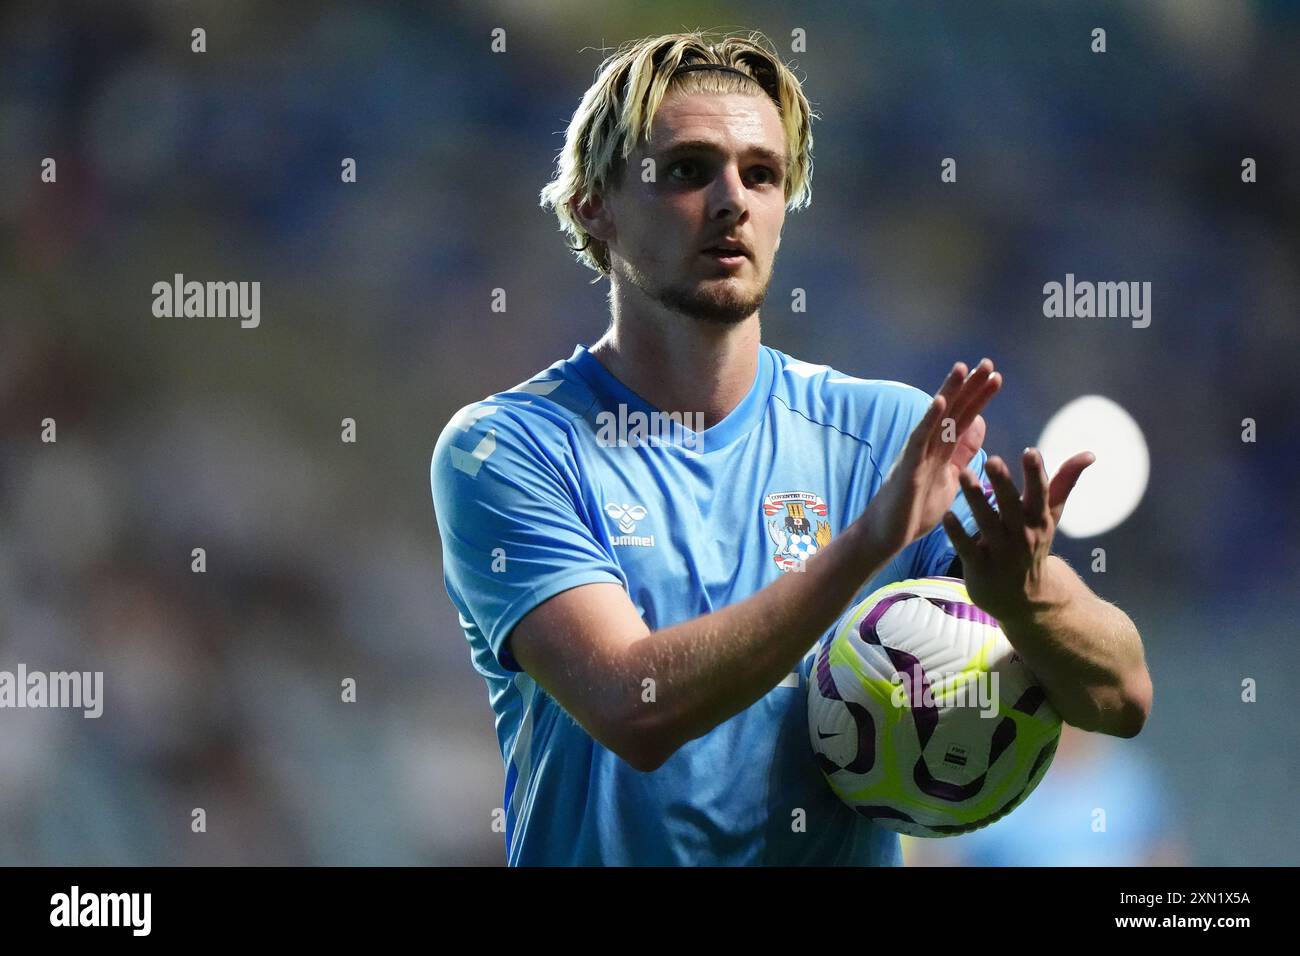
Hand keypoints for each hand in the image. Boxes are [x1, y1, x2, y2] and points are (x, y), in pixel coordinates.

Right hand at [863, 359, 1001, 555]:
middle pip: (952, 411)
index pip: (963, 418)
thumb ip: (961, 452)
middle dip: (970, 387)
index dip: (978, 397)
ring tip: (962, 368)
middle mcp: (928, 446)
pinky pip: (919, 440)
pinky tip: (940, 401)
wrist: (888, 536)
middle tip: (988, 363)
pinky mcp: (907, 468)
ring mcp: (916, 454)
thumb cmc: (915, 510)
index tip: (995, 376)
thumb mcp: (949, 478)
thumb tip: (978, 426)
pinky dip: (929, 420)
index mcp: (940, 450)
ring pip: (935, 419)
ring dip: (949, 392)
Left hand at [942, 447, 1094, 623]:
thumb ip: (1063, 483)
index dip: (1036, 474)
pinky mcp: (979, 567)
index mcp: (1038, 519)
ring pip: (987, 522)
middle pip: (1012, 505)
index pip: (1040, 494)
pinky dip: (958, 533)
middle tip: (993, 460)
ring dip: (976, 499)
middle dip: (1003, 483)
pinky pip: (967, 548)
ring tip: (964, 474)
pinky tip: (947, 515)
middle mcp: (1021, 534)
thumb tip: (1089, 453)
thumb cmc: (1033, 546)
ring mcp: (1000, 552)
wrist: (1025, 600)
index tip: (1031, 452)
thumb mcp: (1049, 516)